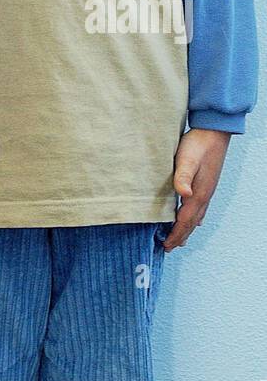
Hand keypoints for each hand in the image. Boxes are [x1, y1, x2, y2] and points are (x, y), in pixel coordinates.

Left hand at [163, 128, 231, 250]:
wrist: (214, 132)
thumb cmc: (198, 145)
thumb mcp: (186, 159)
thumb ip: (183, 176)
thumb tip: (184, 194)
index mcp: (198, 193)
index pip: (184, 221)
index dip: (175, 234)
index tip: (166, 246)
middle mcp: (204, 196)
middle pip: (190, 223)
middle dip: (180, 236)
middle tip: (169, 247)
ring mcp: (206, 191)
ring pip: (195, 217)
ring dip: (186, 229)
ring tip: (179, 238)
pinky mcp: (206, 184)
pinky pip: (199, 208)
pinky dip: (192, 218)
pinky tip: (192, 218)